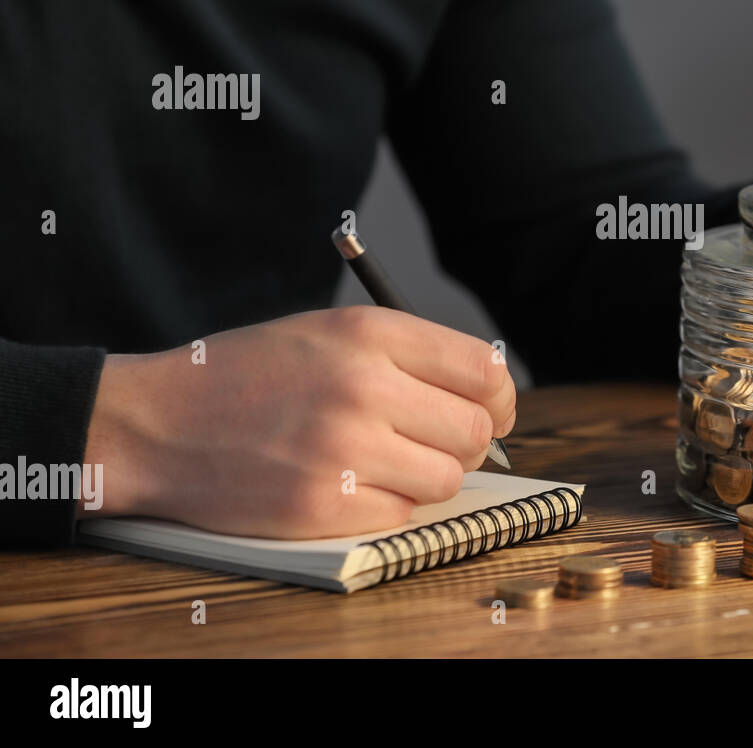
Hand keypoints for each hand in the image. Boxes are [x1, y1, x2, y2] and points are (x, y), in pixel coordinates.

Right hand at [82, 307, 515, 537]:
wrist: (156, 423)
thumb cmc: (249, 375)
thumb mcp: (328, 333)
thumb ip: (408, 355)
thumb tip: (489, 396)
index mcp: (368, 333)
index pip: (484, 370)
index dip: (499, 397)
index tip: (492, 409)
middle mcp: (363, 386)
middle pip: (477, 430)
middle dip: (469, 441)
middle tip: (436, 441)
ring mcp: (344, 450)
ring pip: (448, 478)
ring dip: (430, 476)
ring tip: (389, 461)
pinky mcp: (324, 506)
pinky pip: (403, 514)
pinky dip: (388, 504)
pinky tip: (350, 483)